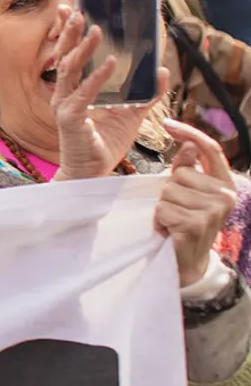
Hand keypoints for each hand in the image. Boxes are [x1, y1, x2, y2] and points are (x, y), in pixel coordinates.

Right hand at [49, 7, 168, 178]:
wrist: (92, 172)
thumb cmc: (104, 142)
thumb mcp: (131, 113)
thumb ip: (145, 93)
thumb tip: (161, 71)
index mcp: (74, 90)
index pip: (68, 56)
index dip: (68, 34)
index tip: (69, 10)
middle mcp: (65, 94)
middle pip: (64, 56)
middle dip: (69, 33)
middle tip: (77, 11)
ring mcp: (65, 105)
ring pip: (69, 69)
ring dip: (83, 48)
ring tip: (95, 30)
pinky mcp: (70, 118)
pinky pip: (83, 93)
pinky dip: (96, 77)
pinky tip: (109, 63)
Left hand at [157, 119, 238, 284]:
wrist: (187, 261)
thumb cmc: (184, 222)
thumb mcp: (186, 193)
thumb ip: (187, 169)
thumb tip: (188, 145)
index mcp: (225, 184)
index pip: (210, 150)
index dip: (190, 133)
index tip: (168, 123)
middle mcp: (226, 195)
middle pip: (179, 174)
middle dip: (169, 192)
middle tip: (177, 211)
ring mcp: (213, 210)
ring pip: (168, 191)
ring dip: (164, 207)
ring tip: (174, 221)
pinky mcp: (197, 223)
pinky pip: (163, 208)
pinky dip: (160, 220)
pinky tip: (171, 230)